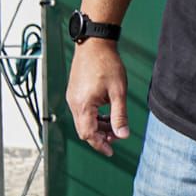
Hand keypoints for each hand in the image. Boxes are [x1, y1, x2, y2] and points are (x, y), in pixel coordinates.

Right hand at [66, 40, 128, 156]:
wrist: (95, 44)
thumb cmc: (107, 65)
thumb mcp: (118, 92)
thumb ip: (119, 115)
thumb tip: (122, 135)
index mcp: (83, 105)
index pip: (88, 134)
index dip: (100, 145)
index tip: (111, 151)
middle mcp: (73, 103)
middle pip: (84, 129)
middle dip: (100, 136)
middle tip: (116, 137)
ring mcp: (73, 98)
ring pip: (84, 120)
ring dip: (98, 126)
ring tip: (114, 126)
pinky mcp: (75, 92)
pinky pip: (83, 111)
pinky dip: (94, 116)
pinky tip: (107, 113)